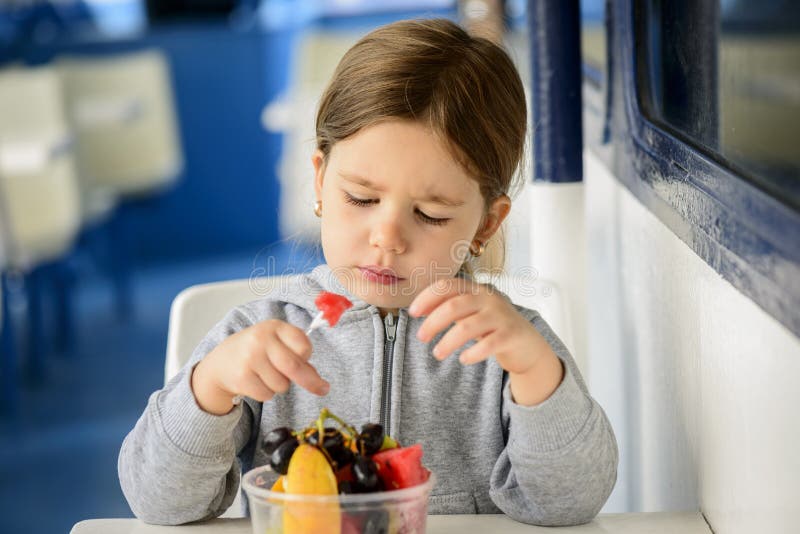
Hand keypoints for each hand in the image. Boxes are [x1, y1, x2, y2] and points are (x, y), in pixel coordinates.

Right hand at [191, 319, 329, 414]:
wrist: (221, 362)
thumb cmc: (257, 352)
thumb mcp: (276, 344)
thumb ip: (297, 357)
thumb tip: (320, 383)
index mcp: (274, 327)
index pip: (303, 344)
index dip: (306, 355)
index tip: (304, 358)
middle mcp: (261, 339)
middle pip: (294, 367)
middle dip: (311, 382)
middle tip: (324, 389)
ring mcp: (250, 358)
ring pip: (282, 385)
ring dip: (280, 385)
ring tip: (265, 374)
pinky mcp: (241, 377)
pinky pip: (267, 394)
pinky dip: (266, 393)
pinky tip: (255, 381)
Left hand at [409, 278, 543, 372]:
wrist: (527, 345)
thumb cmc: (493, 327)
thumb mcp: (471, 313)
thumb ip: (449, 308)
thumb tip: (419, 309)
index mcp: (475, 289)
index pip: (447, 286)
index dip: (427, 297)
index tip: (412, 313)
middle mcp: (488, 298)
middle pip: (453, 306)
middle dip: (433, 322)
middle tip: (421, 337)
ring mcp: (501, 316)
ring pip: (467, 327)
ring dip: (448, 342)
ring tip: (437, 354)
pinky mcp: (511, 335)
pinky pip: (488, 344)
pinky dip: (473, 353)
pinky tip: (463, 359)